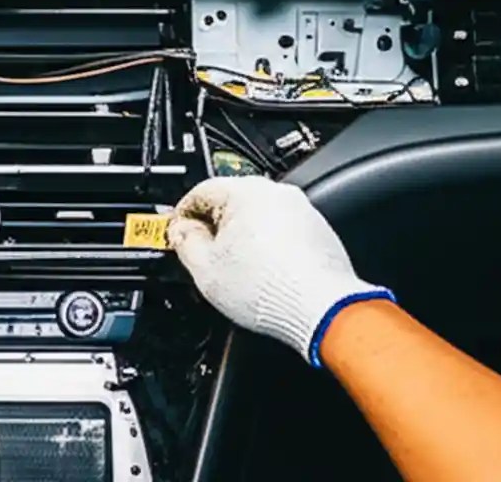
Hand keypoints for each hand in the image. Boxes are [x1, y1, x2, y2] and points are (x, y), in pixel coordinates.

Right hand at [167, 177, 392, 365]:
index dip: (182, 216)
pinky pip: (282, 231)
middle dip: (214, 227)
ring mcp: (301, 210)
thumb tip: (181, 231)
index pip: (199, 192)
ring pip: (257, 217)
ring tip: (237, 271)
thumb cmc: (270, 291)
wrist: (322, 310)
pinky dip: (269, 247)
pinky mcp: (319, 230)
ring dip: (242, 238)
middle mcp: (276, 193)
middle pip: (230, 202)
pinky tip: (264, 274)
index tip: (178, 235)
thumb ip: (184, 240)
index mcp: (244, 191)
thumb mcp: (205, 269)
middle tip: (205, 256)